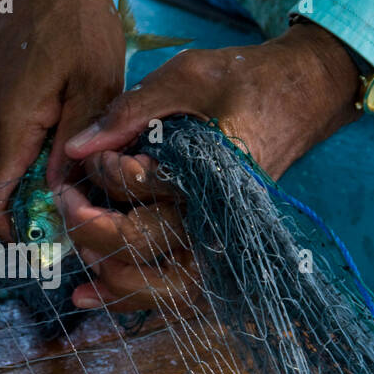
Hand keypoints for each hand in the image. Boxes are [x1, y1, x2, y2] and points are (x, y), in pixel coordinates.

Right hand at [0, 0, 125, 241]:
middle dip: (38, 194)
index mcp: (6, 121)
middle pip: (2, 183)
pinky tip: (60, 105)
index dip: (13, 236)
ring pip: (5, 155)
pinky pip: (1, 129)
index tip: (46, 247)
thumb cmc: (79, 18)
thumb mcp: (96, 84)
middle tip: (88, 186)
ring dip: (37, 158)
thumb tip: (59, 200)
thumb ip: (76, 146)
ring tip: (79, 130)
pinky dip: (28, 133)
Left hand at [60, 21, 361, 311]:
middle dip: (92, 229)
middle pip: (146, 245)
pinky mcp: (221, 250)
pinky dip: (134, 296)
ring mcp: (224, 238)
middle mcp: (219, 212)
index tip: (97, 153)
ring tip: (80, 256)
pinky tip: (93, 293)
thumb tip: (77, 148)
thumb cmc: (244, 80)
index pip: (142, 186)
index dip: (107, 173)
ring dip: (112, 278)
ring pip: (164, 287)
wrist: (304, 93)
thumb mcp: (186, 76)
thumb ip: (130, 110)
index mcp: (211, 168)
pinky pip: (177, 290)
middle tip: (69, 200)